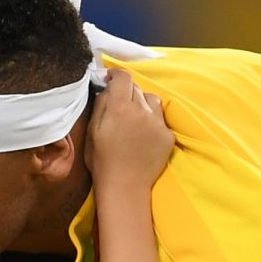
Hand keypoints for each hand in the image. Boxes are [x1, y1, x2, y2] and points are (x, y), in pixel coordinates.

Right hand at [86, 69, 174, 190]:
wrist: (125, 187)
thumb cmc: (102, 160)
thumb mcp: (93, 130)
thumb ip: (101, 104)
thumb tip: (107, 87)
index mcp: (119, 108)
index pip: (123, 77)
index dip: (116, 75)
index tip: (110, 80)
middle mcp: (141, 111)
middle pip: (136, 88)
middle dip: (127, 92)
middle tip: (119, 106)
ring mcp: (158, 123)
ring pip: (152, 99)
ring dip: (143, 103)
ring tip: (134, 118)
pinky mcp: (168, 135)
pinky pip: (160, 118)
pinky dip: (152, 121)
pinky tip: (143, 135)